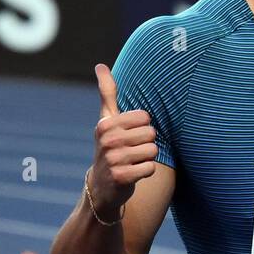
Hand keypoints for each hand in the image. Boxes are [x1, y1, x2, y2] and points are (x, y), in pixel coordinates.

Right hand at [90, 63, 157, 217]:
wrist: (101, 187)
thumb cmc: (110, 149)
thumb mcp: (106, 121)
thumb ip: (107, 93)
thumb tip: (100, 66)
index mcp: (106, 124)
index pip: (145, 117)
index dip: (142, 128)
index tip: (129, 136)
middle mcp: (108, 140)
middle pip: (151, 134)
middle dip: (146, 144)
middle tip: (131, 152)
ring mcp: (113, 159)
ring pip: (152, 151)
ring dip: (147, 159)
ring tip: (132, 163)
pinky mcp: (121, 177)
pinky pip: (150, 168)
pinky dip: (146, 172)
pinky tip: (133, 174)